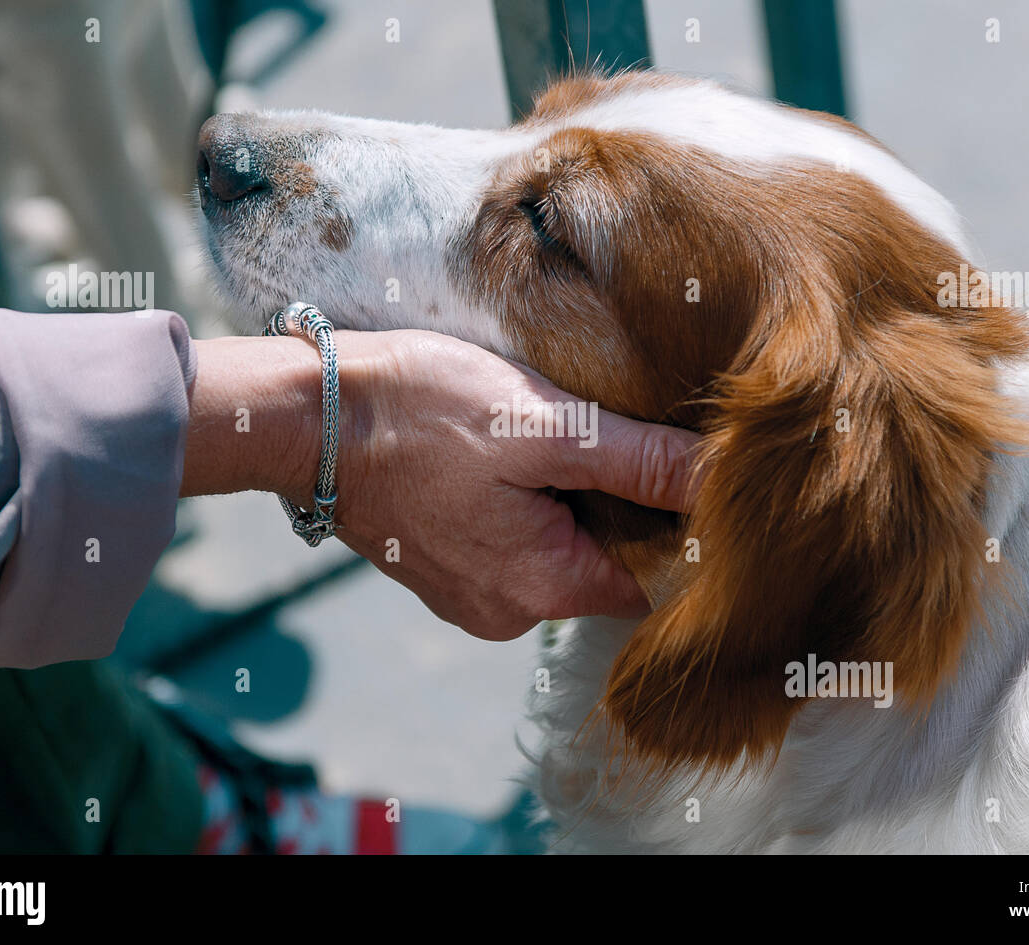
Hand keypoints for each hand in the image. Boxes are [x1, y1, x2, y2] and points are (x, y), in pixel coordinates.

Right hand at [183, 330, 699, 640]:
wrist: (308, 417)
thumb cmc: (424, 413)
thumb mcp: (545, 426)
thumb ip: (639, 461)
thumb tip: (721, 479)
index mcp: (544, 588)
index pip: (650, 579)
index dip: (667, 522)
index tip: (664, 465)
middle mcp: (508, 615)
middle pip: (602, 568)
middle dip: (613, 507)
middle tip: (602, 435)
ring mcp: (469, 600)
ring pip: (555, 556)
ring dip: (565, 505)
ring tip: (548, 441)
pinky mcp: (442, 574)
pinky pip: (510, 550)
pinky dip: (522, 510)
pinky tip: (506, 459)